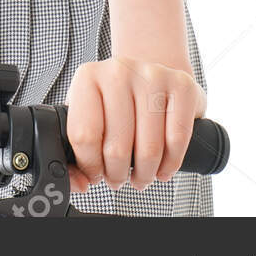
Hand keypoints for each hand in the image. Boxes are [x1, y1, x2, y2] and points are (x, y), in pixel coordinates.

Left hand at [63, 56, 206, 192]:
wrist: (148, 75)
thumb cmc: (116, 101)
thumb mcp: (89, 116)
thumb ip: (74, 154)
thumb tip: (78, 184)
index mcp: (88, 78)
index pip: (84, 135)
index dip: (90, 166)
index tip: (95, 173)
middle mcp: (118, 71)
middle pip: (117, 147)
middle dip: (117, 174)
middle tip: (119, 178)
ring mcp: (152, 75)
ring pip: (149, 148)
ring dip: (145, 173)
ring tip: (141, 175)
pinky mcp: (181, 84)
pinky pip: (177, 139)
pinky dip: (170, 163)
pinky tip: (163, 168)